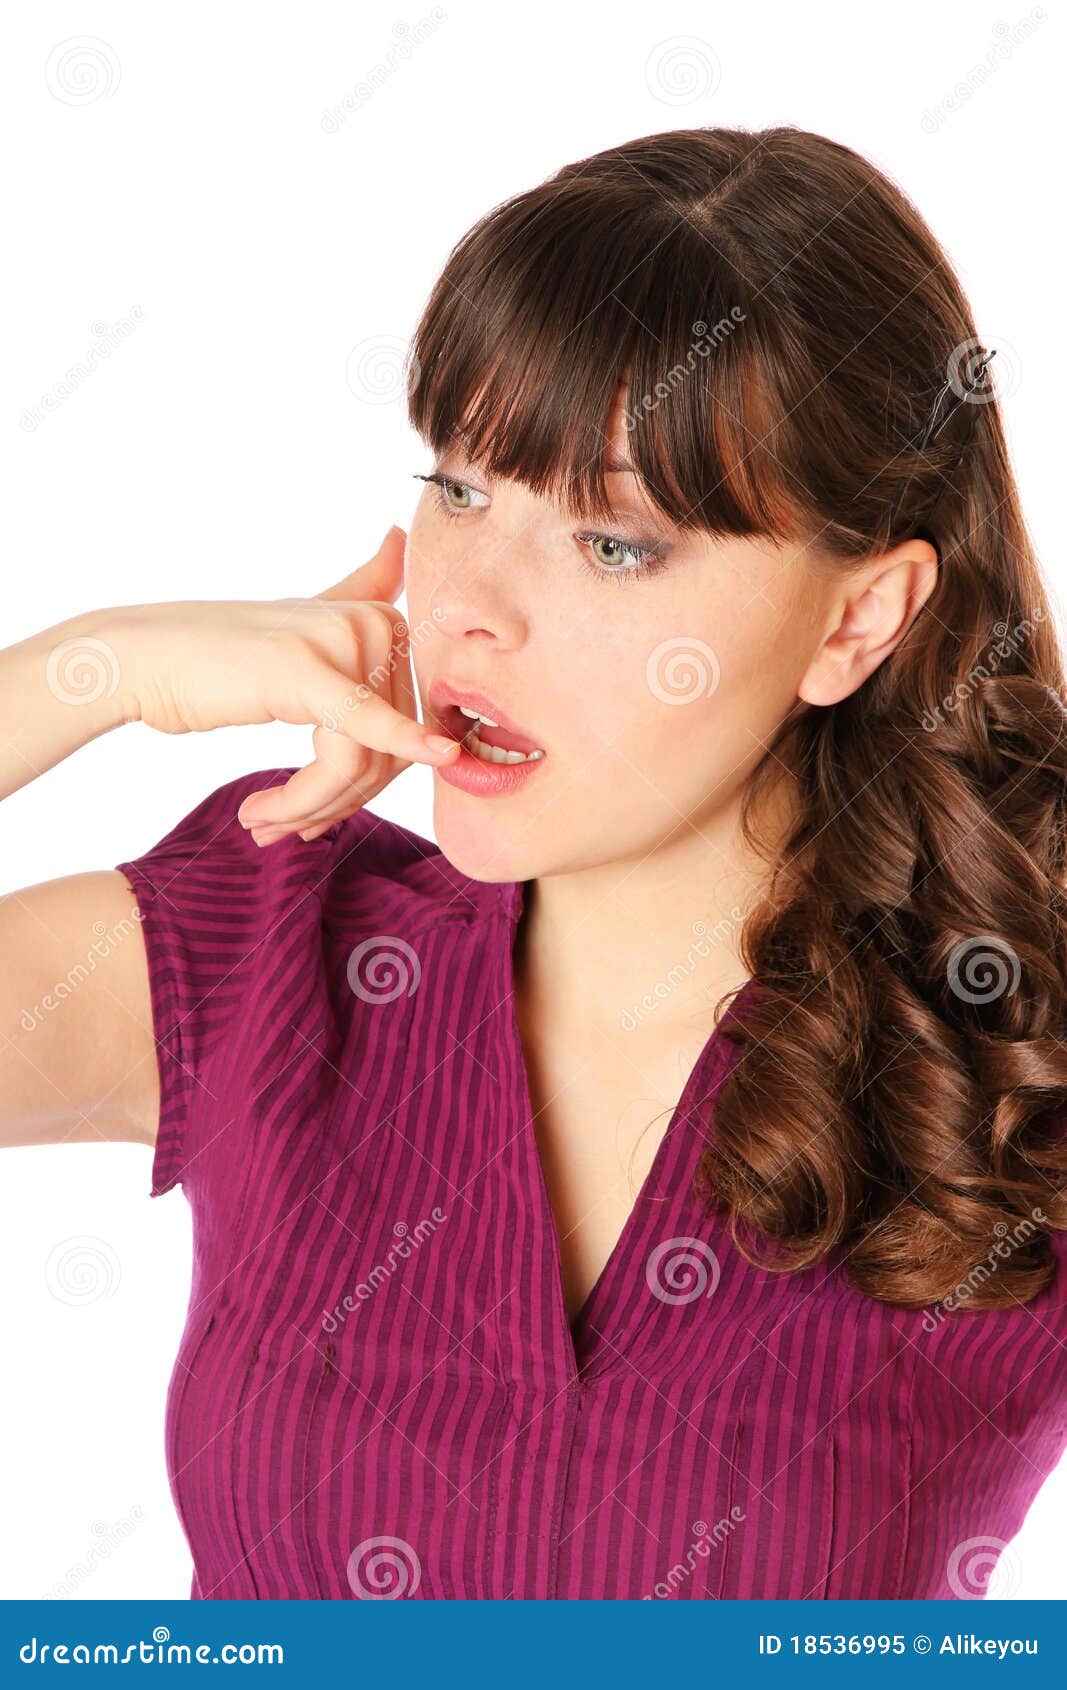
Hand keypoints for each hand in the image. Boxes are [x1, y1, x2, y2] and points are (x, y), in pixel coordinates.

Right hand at [116, 526, 457, 843]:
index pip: (404, 732)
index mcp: (382, 621)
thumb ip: (358, 587)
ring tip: (261, 825)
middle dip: (336, 806)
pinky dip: (323, 796)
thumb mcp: (302, 618)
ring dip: (309, 810)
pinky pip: (351, 749)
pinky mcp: (309, 675)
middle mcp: (374, 625)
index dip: (364, 786)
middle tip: (281, 831)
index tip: (314, 815)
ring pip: (360, 768)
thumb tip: (400, 536)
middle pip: (388, 756)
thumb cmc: (221, 653)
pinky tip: (283, 819)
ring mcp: (344, 644)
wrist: (143, 656)